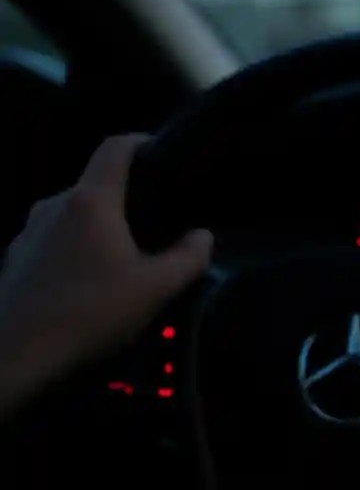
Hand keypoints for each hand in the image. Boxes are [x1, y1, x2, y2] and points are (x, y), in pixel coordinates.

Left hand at [0, 135, 212, 388]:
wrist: (16, 357)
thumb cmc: (89, 313)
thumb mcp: (156, 289)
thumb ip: (189, 257)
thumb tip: (203, 236)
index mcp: (90, 201)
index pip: (115, 147)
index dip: (142, 141)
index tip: (163, 152)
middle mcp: (53, 206)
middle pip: (96, 184)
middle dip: (126, 198)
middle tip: (154, 224)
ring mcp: (28, 232)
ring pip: (73, 214)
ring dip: (99, 227)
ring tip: (122, 260)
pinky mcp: (15, 259)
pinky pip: (54, 240)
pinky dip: (75, 249)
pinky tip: (88, 284)